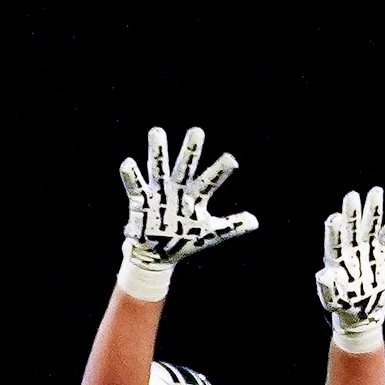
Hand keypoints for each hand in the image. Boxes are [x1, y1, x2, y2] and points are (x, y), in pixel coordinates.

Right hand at [117, 126, 257, 298]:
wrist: (160, 254)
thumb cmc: (186, 240)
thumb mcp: (211, 233)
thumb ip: (232, 226)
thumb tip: (256, 221)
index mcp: (195, 196)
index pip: (210, 180)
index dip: (220, 171)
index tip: (232, 160)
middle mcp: (178, 189)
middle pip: (185, 166)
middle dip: (190, 150)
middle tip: (197, 130)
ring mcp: (159, 192)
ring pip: (158, 167)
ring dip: (158, 151)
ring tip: (157, 131)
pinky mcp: (141, 200)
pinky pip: (135, 185)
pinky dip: (131, 174)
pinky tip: (128, 162)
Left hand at [314, 186, 384, 351]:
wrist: (362, 314)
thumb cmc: (343, 305)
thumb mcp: (333, 301)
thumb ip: (328, 288)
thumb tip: (323, 274)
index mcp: (337, 259)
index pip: (335, 242)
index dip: (335, 231)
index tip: (335, 219)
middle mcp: (352, 250)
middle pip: (352, 228)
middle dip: (352, 212)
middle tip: (352, 195)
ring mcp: (369, 250)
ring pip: (371, 226)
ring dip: (373, 210)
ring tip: (376, 191)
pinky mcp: (384, 254)